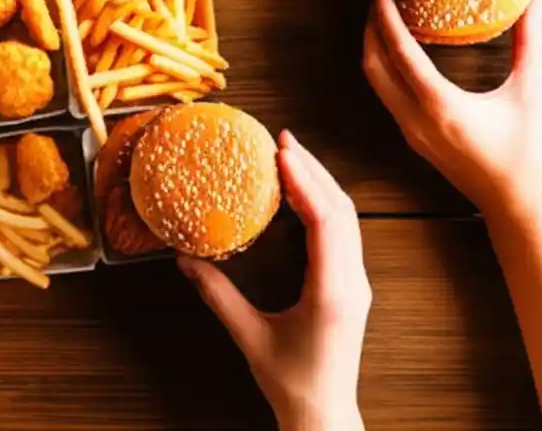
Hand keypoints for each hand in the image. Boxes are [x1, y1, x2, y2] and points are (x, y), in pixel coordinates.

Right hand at [179, 132, 367, 430]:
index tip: (283, 153)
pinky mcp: (352, 287)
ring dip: (321, 183)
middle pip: (342, 210)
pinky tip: (304, 193)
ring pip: (348, 219)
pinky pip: (345, 233)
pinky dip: (325, 205)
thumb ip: (217, 295)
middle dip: (313, 170)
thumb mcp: (249, 337)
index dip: (306, 182)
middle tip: (283, 139)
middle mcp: (351, 282)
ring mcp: (356, 283)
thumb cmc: (292, 384)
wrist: (324, 415)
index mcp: (331, 292)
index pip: (326, 222)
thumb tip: (185, 259)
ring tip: (292, 156)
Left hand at [363, 0, 541, 224]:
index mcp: (440, 104)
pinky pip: (386, 95)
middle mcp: (416, 117)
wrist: (510, 200)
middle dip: (370, 27)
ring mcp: (409, 130)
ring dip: (373, 48)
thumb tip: (538, 1)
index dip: (384, 16)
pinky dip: (384, 68)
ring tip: (381, 17)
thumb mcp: (529, 91)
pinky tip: (397, 50)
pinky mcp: (411, 136)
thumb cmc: (523, 148)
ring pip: (375, 82)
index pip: (400, 52)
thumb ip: (529, 42)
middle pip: (374, 65)